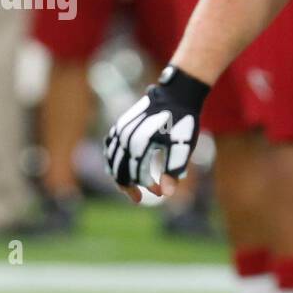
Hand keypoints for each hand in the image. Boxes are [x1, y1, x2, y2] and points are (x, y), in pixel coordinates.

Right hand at [104, 65, 209, 203]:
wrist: (177, 95)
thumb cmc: (183, 122)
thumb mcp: (182, 148)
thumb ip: (173, 170)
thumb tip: (166, 194)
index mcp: (139, 145)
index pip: (134, 176)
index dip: (145, 188)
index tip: (159, 193)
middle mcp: (125, 138)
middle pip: (118, 170)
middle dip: (128, 187)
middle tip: (139, 198)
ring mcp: (121, 130)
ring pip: (111, 159)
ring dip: (119, 174)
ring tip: (128, 185)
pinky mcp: (121, 124)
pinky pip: (110, 145)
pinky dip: (112, 159)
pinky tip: (121, 165)